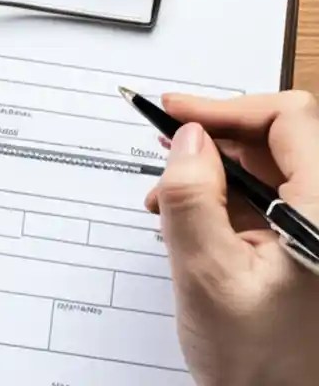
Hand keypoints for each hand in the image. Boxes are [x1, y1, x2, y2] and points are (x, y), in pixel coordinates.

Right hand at [145, 91, 318, 385]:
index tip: (177, 113)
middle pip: (280, 139)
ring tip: (167, 196)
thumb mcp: (208, 275)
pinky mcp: (309, 246)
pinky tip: (191, 218)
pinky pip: (269, 200)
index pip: (290, 119)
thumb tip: (187, 140)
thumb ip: (191, 199)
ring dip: (216, 171)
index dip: (228, 109)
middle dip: (216, 139)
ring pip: (272, 168)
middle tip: (165, 142)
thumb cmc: (261, 362)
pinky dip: (225, 198)